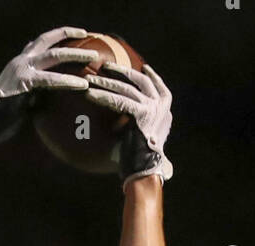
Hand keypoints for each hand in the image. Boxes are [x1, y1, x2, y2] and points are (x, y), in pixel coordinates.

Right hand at [0, 28, 102, 147]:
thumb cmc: (1, 119)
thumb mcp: (21, 100)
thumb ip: (35, 94)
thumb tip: (51, 103)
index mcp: (19, 64)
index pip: (39, 43)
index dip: (56, 37)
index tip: (72, 35)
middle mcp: (20, 61)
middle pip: (48, 40)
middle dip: (68, 35)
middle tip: (86, 34)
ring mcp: (22, 70)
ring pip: (53, 55)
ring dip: (75, 54)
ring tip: (94, 56)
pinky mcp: (25, 83)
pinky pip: (51, 80)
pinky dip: (68, 81)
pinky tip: (83, 84)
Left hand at [85, 62, 172, 183]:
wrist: (144, 172)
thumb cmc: (139, 159)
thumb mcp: (145, 136)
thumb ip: (142, 122)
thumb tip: (130, 120)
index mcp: (165, 109)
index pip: (158, 84)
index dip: (150, 75)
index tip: (144, 67)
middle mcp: (162, 105)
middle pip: (140, 80)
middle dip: (121, 71)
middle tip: (105, 66)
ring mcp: (153, 107)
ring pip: (125, 88)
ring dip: (105, 82)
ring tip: (89, 78)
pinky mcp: (141, 113)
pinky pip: (118, 101)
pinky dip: (102, 97)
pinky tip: (89, 94)